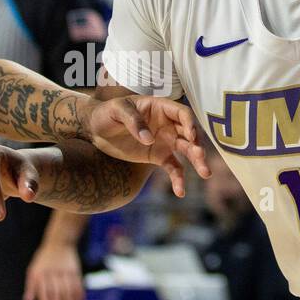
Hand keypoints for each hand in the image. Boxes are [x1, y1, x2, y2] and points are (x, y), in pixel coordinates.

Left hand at [24, 241, 83, 299]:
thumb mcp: (33, 270)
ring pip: (68, 291)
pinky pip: (78, 286)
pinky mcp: (75, 270)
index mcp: (40, 273)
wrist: (59, 243)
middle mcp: (52, 272)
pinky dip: (79, 297)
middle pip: (57, 293)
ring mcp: (65, 271)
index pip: (44, 292)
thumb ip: (31, 286)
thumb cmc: (44, 260)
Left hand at [82, 95, 210, 197]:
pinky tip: (180, 192)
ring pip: (186, 151)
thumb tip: (149, 139)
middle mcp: (167, 124)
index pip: (182, 114)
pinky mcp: (158, 157)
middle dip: (197, 145)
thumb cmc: (106, 112)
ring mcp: (165, 141)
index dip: (190, 124)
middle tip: (201, 158)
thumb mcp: (117, 110)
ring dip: (196, 161)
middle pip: (189, 134)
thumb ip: (133, 121)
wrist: (94, 128)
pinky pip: (173, 167)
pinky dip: (178, 179)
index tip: (191, 136)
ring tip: (205, 173)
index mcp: (160, 107)